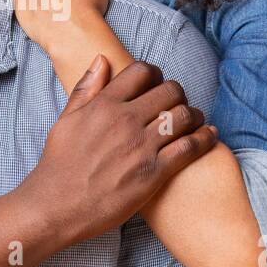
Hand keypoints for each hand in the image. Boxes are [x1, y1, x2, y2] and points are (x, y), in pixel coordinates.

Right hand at [24, 56, 219, 245]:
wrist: (56, 206)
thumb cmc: (58, 165)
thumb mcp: (65, 120)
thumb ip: (85, 88)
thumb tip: (102, 60)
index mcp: (104, 105)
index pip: (142, 71)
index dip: (156, 74)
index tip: (158, 84)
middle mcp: (126, 120)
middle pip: (170, 90)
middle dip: (178, 94)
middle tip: (178, 104)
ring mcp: (141, 146)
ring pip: (184, 116)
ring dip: (195, 115)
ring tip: (196, 121)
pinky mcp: (154, 172)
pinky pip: (189, 147)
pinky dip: (205, 139)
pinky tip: (209, 136)